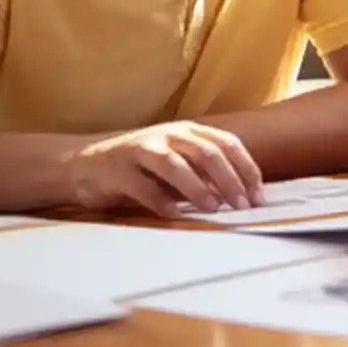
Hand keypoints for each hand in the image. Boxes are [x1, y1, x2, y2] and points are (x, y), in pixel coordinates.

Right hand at [65, 121, 265, 217]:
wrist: (89, 165)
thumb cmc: (145, 168)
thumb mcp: (181, 163)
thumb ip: (208, 174)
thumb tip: (245, 196)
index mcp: (189, 131)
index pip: (227, 144)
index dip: (246, 169)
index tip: (258, 197)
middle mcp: (168, 134)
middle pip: (206, 152)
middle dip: (229, 179)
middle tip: (242, 205)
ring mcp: (141, 148)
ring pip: (175, 164)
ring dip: (197, 187)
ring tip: (214, 207)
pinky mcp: (117, 169)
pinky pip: (142, 185)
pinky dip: (160, 201)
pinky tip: (174, 215)